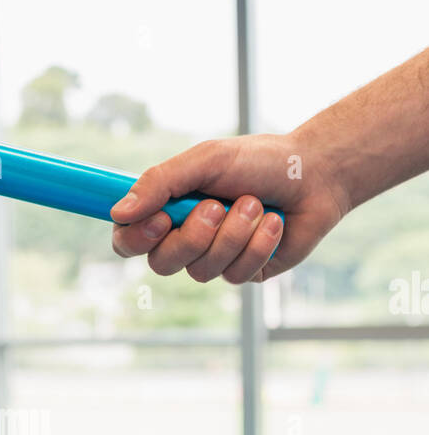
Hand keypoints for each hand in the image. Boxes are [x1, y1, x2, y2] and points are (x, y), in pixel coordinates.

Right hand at [110, 131, 348, 282]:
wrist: (315, 174)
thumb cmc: (258, 161)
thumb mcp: (205, 160)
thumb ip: (160, 183)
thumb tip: (119, 212)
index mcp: (168, 210)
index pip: (128, 240)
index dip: (136, 239)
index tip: (160, 220)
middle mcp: (186, 239)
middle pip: (162, 264)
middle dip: (193, 236)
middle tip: (218, 206)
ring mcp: (215, 259)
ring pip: (202, 270)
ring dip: (234, 234)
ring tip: (256, 205)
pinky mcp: (246, 272)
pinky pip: (238, 273)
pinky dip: (259, 244)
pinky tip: (275, 223)